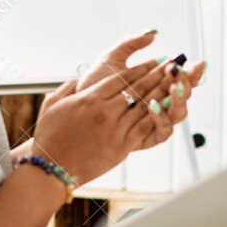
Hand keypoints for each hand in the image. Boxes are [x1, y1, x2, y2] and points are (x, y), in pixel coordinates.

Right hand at [29, 56, 206, 184]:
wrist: (52, 167)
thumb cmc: (50, 137)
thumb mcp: (54, 104)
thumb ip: (69, 88)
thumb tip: (78, 79)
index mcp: (89, 98)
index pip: (121, 78)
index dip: (141, 68)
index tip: (155, 60)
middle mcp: (105, 112)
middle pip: (138, 89)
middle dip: (158, 75)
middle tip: (172, 65)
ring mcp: (115, 130)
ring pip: (145, 107)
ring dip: (163, 93)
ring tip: (176, 82)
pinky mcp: (122, 147)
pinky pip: (144, 129)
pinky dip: (158, 117)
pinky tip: (168, 109)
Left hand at [73, 31, 207, 148]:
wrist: (75, 108)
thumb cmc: (92, 85)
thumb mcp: (112, 59)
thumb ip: (131, 44)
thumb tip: (153, 32)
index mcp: (154, 87)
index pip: (180, 80)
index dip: (192, 72)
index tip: (195, 62)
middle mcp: (158, 105)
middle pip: (184, 97)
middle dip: (189, 84)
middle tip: (182, 73)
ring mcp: (153, 122)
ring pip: (178, 114)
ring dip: (179, 99)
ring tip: (173, 86)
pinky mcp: (146, 137)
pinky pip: (163, 132)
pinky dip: (162, 118)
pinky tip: (154, 104)